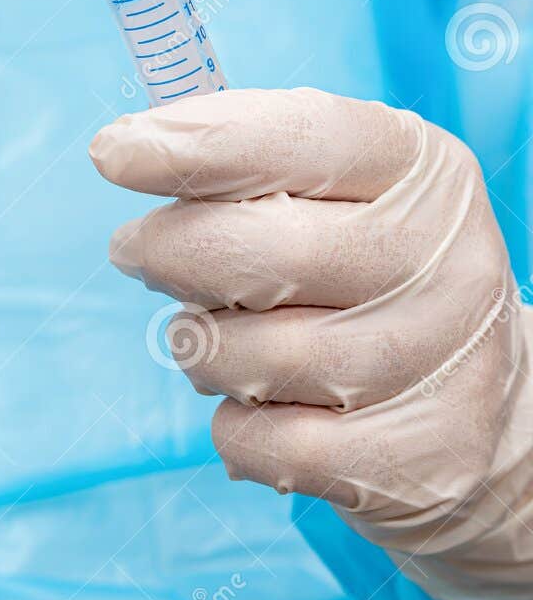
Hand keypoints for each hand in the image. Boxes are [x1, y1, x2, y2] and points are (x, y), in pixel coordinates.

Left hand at [92, 88, 532, 599]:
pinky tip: (264, 410)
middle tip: (136, 252)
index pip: (299, 139)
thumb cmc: (365, 279)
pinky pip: (262, 442)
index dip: (193, 144)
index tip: (112, 152)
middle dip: (167, 253)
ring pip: (244, 354)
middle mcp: (444, 260)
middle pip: (253, 252)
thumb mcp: (336, 195)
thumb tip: (129, 147)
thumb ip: (244, 164)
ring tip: (228, 340)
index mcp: (421, 173)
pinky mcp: (416, 460)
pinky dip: (235, 429)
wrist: (487, 412)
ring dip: (201, 348)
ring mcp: (438, 364)